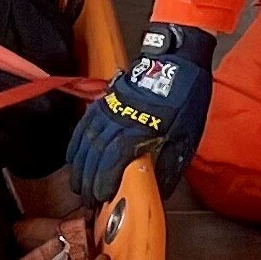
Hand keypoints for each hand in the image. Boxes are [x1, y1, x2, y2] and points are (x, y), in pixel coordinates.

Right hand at [69, 21, 214, 203]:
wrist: (178, 60)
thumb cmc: (185, 98)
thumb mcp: (187, 134)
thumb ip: (170, 162)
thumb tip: (160, 189)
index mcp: (140, 131)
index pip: (113, 161)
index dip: (103, 181)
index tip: (100, 197)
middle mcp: (119, 121)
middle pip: (95, 155)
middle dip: (88, 180)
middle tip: (86, 199)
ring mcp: (109, 109)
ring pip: (86, 141)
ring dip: (79, 165)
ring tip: (77, 184)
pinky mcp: (106, 101)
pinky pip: (85, 125)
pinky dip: (77, 142)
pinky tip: (74, 157)